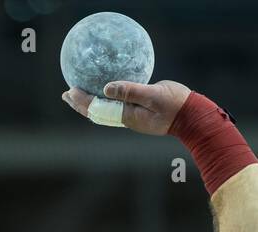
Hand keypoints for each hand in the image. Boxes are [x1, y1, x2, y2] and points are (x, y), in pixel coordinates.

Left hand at [61, 79, 191, 135]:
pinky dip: (105, 99)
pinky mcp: (138, 111)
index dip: (83, 100)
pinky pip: (116, 105)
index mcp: (126, 115)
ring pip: (104, 110)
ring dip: (90, 102)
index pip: (98, 108)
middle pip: (96, 112)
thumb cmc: (175, 106)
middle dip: (80, 103)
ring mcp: (131, 115)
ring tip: (77, 94)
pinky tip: (104, 90)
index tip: (71, 91)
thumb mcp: (153, 95)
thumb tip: (106, 87)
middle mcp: (125, 117)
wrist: (191, 116)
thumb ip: (130, 91)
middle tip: (66, 94)